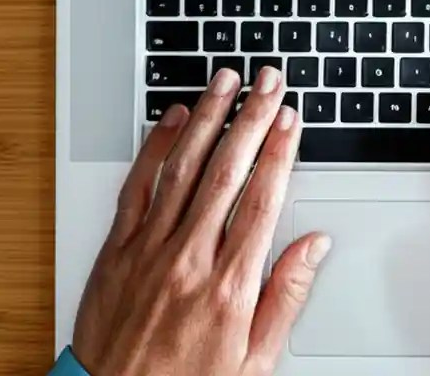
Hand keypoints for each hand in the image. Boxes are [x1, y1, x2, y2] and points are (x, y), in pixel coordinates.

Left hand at [72, 67, 330, 375]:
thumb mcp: (255, 359)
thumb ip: (286, 296)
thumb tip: (313, 247)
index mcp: (230, 285)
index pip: (262, 199)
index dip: (280, 150)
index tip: (290, 118)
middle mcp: (189, 258)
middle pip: (228, 170)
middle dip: (251, 117)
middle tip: (266, 81)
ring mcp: (149, 248)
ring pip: (183, 166)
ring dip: (207, 117)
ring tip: (225, 82)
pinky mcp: (117, 248)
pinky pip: (138, 185)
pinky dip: (155, 147)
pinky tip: (173, 119)